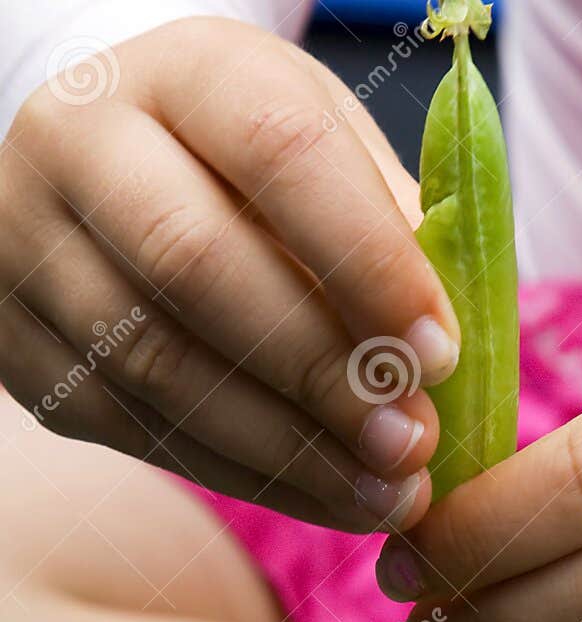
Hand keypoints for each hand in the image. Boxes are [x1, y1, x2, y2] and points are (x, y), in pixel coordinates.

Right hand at [0, 18, 459, 530]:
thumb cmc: (252, 166)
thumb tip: (450, 346)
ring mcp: (32, 250)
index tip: (441, 352)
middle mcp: (80, 144)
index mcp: (181, 72)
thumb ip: (387, 226)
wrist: (112, 177)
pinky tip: (326, 499)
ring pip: (160, 366)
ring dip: (289, 450)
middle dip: (320, 371)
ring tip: (384, 492)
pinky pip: (140, 430)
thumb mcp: (326, 150)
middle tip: (411, 442)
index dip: (367, 260)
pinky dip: (247, 478)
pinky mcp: (23, 350)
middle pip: (197, 265)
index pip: (278, 151)